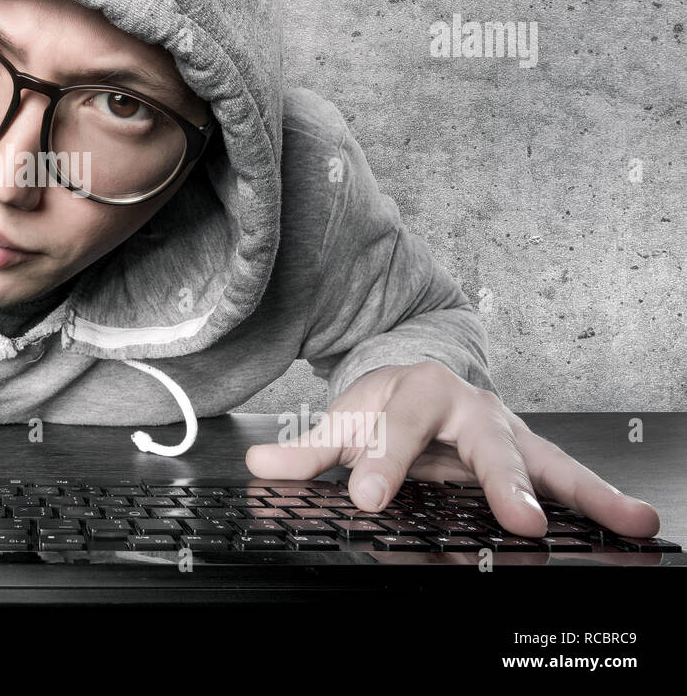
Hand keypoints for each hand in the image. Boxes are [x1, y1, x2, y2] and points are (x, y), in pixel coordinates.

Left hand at [245, 361, 660, 538]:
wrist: (419, 374)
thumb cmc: (386, 404)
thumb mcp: (345, 419)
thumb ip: (308, 449)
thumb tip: (263, 465)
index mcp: (417, 390)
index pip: (398, 426)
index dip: (382, 462)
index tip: (365, 497)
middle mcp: (471, 407)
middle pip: (489, 441)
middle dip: (504, 479)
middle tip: (520, 520)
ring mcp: (506, 432)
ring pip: (548, 460)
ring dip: (587, 493)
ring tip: (630, 521)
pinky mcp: (531, 457)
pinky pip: (569, 480)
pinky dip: (601, 502)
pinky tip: (636, 525)